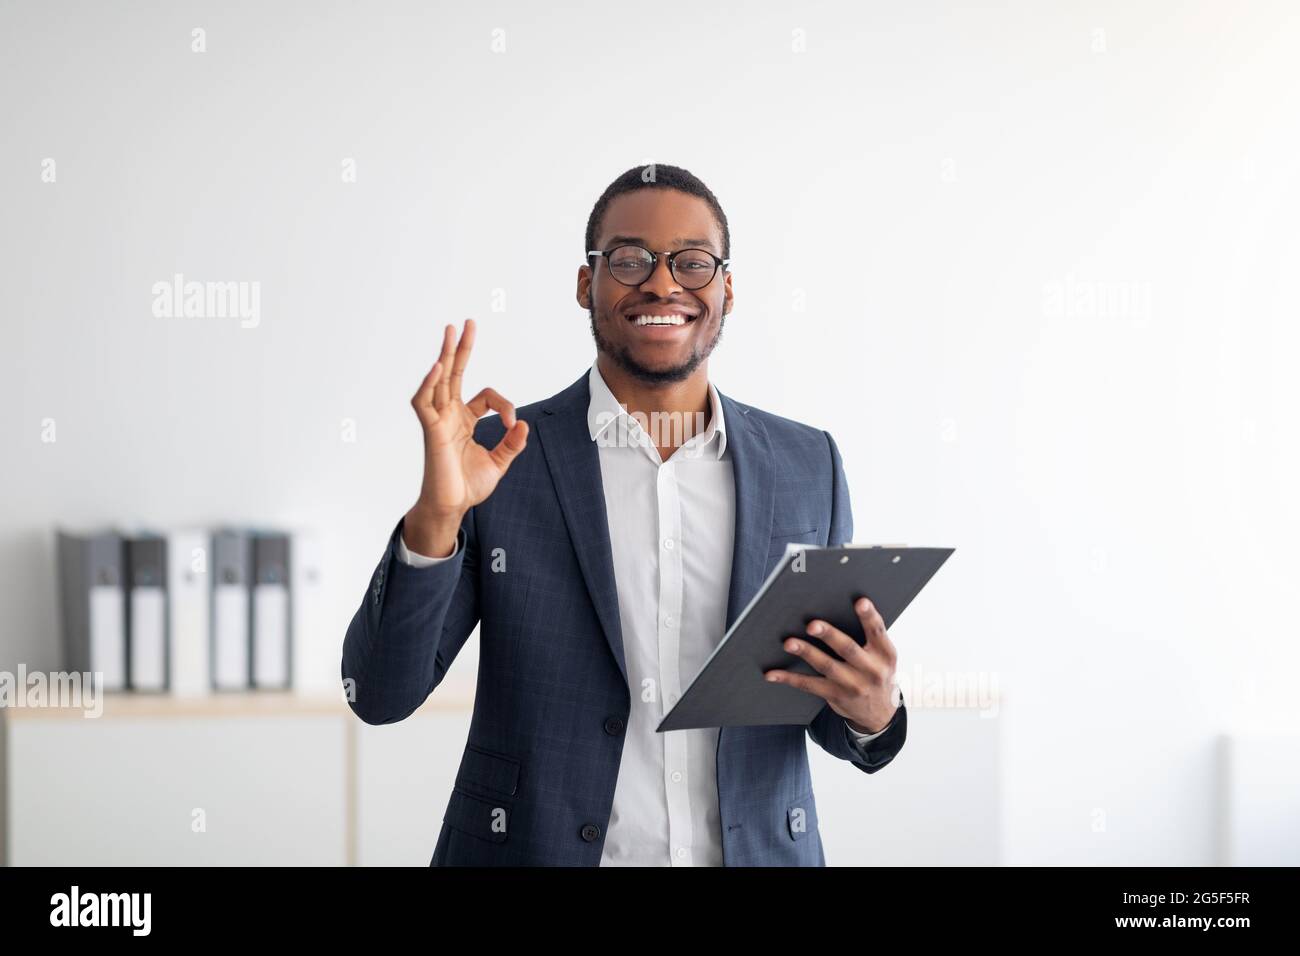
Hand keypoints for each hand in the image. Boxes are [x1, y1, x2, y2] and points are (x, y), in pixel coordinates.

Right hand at [405, 319, 528, 555]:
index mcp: (464, 421)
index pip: (485, 396)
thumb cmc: (467, 486)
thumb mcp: (499, 463)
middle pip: (454, 374)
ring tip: (450, 331)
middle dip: (461, 349)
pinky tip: (437, 366)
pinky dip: (428, 384)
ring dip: (445, 355)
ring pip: (439, 380)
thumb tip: (524, 425)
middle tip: (467, 323)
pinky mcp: (431, 431)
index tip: (513, 424)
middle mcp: (449, 416)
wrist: (452, 507)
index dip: (504, 405)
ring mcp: (438, 421)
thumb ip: (512, 444)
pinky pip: (424, 402)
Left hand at [763, 597, 899, 733]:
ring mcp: (853, 685)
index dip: (869, 616)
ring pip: (826, 666)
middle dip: (829, 635)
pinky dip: (789, 678)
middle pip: (848, 648)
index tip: (860, 602)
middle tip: (812, 625)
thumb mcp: (882, 657)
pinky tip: (773, 673)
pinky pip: (809, 685)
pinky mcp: (835, 695)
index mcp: (885, 654)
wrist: (879, 713)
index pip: (878, 631)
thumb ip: (868, 637)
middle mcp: (871, 670)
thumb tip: (836, 608)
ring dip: (806, 652)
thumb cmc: (876, 674)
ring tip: (789, 643)